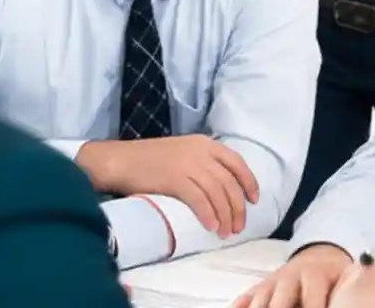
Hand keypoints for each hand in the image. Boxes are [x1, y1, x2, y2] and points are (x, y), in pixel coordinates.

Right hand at [76, 135, 258, 236]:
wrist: (120, 160)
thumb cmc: (149, 159)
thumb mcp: (182, 152)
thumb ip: (202, 162)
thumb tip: (221, 187)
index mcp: (205, 143)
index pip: (237, 163)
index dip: (249, 182)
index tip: (254, 200)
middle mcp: (200, 152)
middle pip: (229, 182)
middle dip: (237, 207)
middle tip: (239, 226)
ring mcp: (188, 165)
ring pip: (217, 193)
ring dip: (225, 215)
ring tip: (226, 232)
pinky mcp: (175, 179)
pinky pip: (199, 200)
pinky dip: (208, 214)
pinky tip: (212, 226)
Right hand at [234, 244, 352, 307]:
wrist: (319, 256)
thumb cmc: (336, 277)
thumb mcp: (346, 278)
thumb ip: (351, 288)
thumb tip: (364, 296)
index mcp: (315, 275)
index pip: (312, 299)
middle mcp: (290, 277)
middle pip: (279, 303)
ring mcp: (271, 283)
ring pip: (259, 302)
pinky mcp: (258, 288)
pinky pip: (242, 300)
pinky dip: (239, 307)